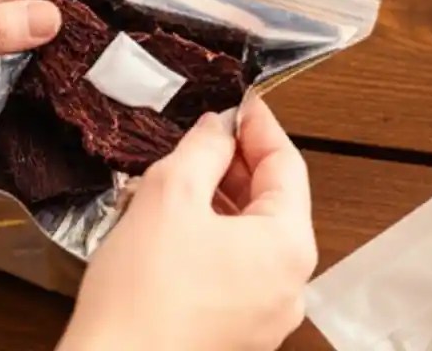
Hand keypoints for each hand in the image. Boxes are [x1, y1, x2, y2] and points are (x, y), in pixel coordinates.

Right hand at [57, 97, 317, 350]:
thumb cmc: (142, 298)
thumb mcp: (169, 195)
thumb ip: (202, 149)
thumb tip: (218, 129)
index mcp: (288, 247)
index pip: (288, 165)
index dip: (259, 126)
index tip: (240, 104)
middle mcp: (289, 287)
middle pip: (273, 204)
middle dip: (236, 166)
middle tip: (202, 137)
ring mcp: (264, 317)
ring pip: (250, 240)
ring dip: (219, 204)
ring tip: (178, 182)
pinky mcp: (236, 335)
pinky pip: (233, 273)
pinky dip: (211, 242)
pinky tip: (172, 231)